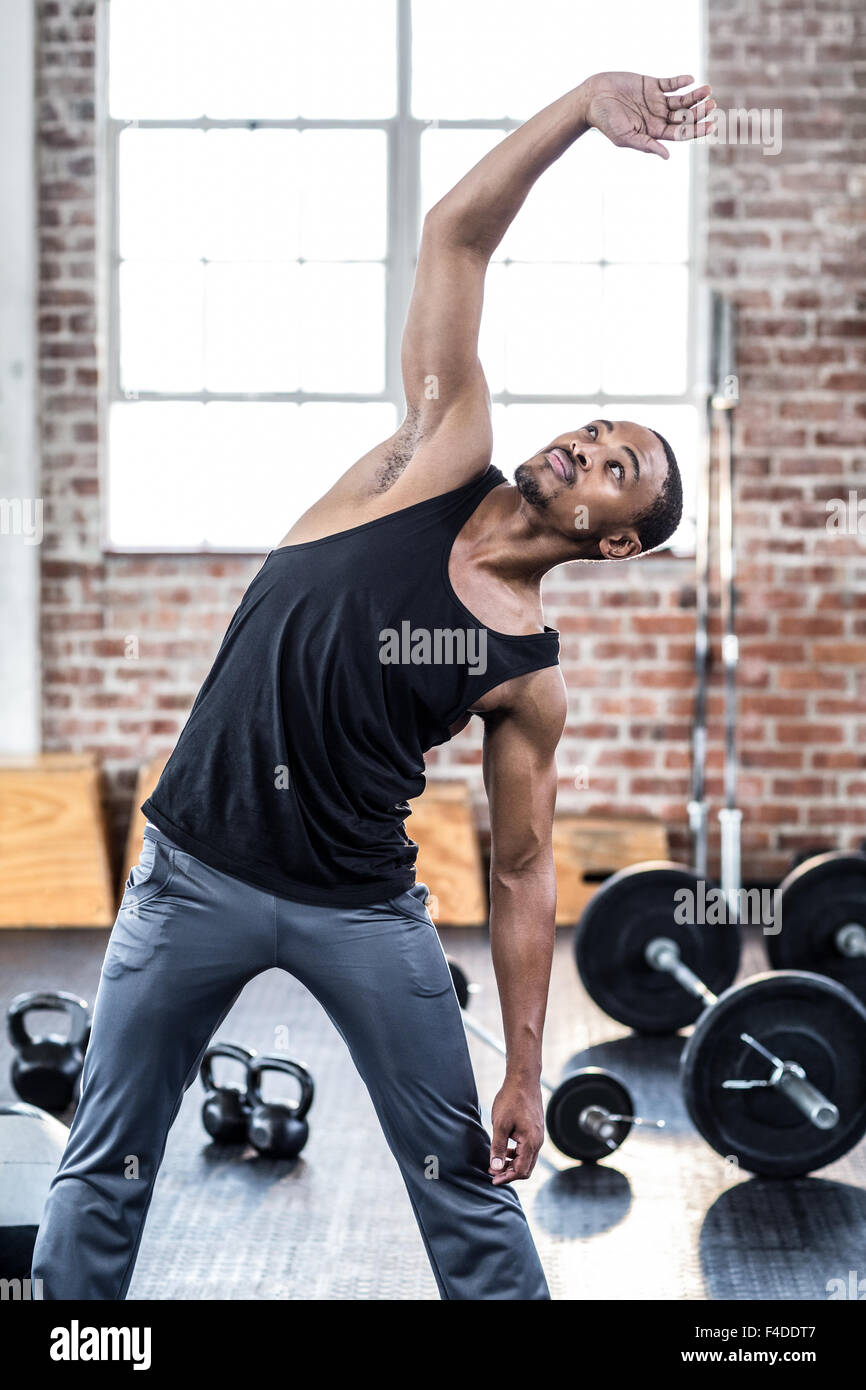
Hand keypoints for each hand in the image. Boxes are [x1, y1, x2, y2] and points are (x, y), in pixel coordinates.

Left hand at [488, 1076, 544, 1184]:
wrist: (524, 1079)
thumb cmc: (511, 1099)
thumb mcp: (500, 1125)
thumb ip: (498, 1148)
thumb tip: (496, 1168)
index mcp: (531, 1142)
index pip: (521, 1171)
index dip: (506, 1178)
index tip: (492, 1179)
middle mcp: (538, 1142)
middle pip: (526, 1168)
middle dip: (509, 1173)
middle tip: (493, 1172)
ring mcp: (538, 1136)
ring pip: (527, 1159)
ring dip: (513, 1164)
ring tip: (496, 1162)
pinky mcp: (536, 1130)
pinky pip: (528, 1149)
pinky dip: (517, 1154)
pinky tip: (505, 1149)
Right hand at [583, 71, 715, 159]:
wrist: (592, 99)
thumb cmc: (606, 122)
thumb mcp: (625, 137)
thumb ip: (646, 145)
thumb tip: (667, 156)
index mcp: (654, 132)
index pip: (681, 133)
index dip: (697, 130)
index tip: (711, 125)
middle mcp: (658, 117)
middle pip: (685, 116)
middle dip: (699, 111)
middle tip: (712, 105)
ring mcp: (656, 101)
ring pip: (682, 99)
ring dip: (695, 96)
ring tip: (707, 90)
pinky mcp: (652, 84)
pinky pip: (671, 83)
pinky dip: (681, 81)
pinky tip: (690, 79)